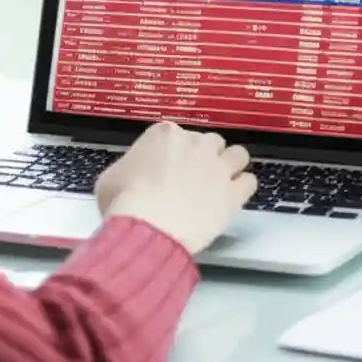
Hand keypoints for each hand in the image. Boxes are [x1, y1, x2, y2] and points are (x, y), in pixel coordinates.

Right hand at [96, 122, 256, 254]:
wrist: (148, 226)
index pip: (177, 136)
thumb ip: (129, 168)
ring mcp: (218, 167)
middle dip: (204, 156)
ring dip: (230, 166)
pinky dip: (242, 188)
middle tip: (194, 178)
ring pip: (238, 154)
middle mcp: (197, 143)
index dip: (174, 153)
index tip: (168, 169)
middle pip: (211, 141)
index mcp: (165, 134)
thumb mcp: (111, 177)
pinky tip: (232, 198)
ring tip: (220, 184)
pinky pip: (250, 181)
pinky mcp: (233, 193)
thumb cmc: (124, 201)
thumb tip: (134, 174)